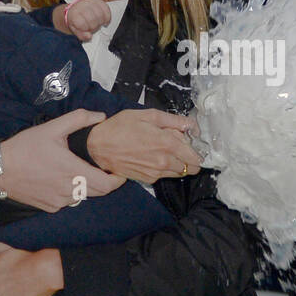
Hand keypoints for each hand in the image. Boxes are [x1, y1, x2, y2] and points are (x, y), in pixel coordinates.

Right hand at [0, 110, 124, 211]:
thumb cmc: (25, 148)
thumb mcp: (52, 128)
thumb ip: (79, 119)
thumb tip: (101, 116)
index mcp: (73, 171)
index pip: (107, 184)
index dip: (118, 180)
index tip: (120, 172)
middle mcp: (69, 190)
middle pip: (98, 192)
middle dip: (104, 182)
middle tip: (103, 169)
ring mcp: (59, 202)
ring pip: (83, 196)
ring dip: (86, 186)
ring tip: (79, 171)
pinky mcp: (50, 208)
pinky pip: (68, 201)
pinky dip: (70, 192)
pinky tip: (60, 179)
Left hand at [55, 0, 111, 40]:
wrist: (77, 8)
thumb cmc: (76, 20)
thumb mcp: (75, 29)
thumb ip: (81, 35)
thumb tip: (89, 36)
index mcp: (74, 13)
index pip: (82, 24)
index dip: (86, 29)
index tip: (85, 29)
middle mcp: (82, 6)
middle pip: (93, 20)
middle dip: (94, 27)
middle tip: (92, 27)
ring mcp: (91, 2)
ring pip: (100, 15)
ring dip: (101, 22)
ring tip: (97, 23)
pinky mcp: (99, 1)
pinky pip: (106, 9)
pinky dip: (107, 17)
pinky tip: (104, 20)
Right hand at [86, 108, 201, 183]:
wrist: (97, 147)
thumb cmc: (120, 127)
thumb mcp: (147, 115)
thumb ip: (173, 121)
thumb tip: (191, 125)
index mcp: (167, 144)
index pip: (196, 157)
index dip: (198, 151)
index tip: (194, 144)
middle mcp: (164, 162)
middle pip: (191, 168)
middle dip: (189, 158)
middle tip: (178, 146)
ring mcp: (155, 173)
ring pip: (178, 173)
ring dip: (177, 164)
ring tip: (163, 150)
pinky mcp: (147, 179)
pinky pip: (164, 176)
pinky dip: (164, 168)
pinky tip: (152, 156)